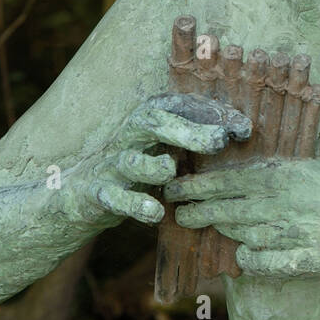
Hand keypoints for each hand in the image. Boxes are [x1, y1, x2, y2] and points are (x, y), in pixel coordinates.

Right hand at [60, 93, 250, 228]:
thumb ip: (196, 141)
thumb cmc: (134, 173)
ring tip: (172, 172)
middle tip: (219, 141)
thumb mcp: (164, 151)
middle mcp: (129, 137)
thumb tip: (242, 133)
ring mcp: (110, 166)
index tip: (244, 129)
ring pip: (130, 159)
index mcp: (148, 123)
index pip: (180, 106)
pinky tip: (155, 213)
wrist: (75, 200)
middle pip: (153, 121)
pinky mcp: (95, 194)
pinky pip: (113, 198)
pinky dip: (134, 205)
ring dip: (154, 166)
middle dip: (187, 129)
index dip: (212, 113)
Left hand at [165, 147, 319, 277]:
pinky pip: (269, 265)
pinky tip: (245, 256)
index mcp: (292, 176)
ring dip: (222, 231)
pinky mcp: (311, 263)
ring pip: (245, 235)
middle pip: (231, 210)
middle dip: (200, 208)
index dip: (203, 184)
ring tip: (204, 227)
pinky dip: (253, 260)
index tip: (180, 185)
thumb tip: (300, 147)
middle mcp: (286, 207)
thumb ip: (313, 153)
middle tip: (177, 209)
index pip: (234, 181)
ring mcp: (296, 237)